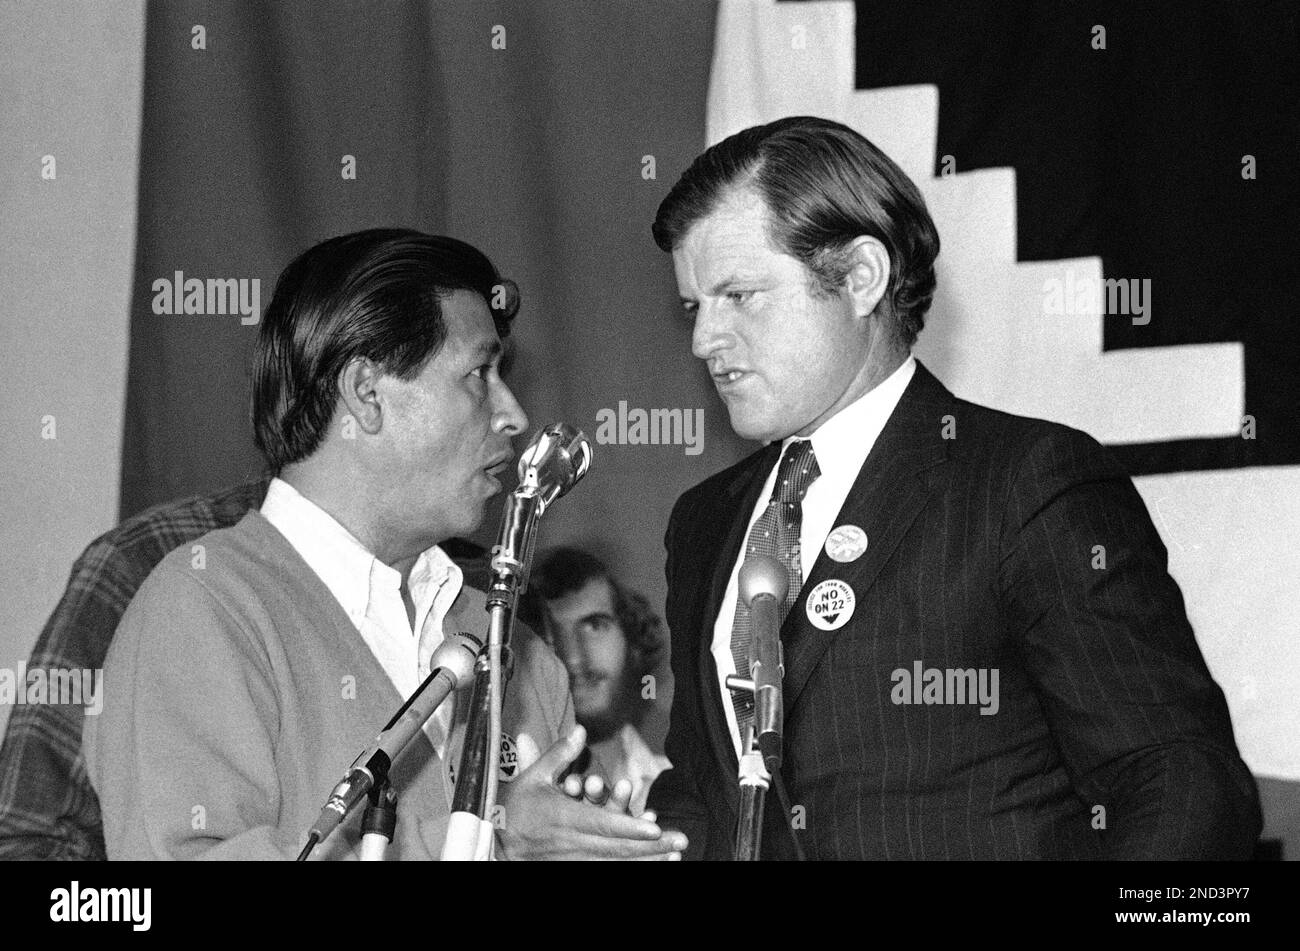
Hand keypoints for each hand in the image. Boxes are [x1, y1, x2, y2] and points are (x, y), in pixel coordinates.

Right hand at [497, 725, 685, 859]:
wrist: (493, 843)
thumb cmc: (513, 807)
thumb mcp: (533, 777)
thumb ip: (559, 754)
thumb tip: (581, 730)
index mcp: (564, 817)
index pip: (602, 824)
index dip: (629, 826)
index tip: (654, 827)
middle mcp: (572, 843)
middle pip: (617, 847)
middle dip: (651, 847)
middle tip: (681, 842)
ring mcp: (573, 859)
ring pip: (615, 863)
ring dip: (646, 861)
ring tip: (674, 857)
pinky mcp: (572, 868)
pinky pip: (604, 871)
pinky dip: (629, 868)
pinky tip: (650, 866)